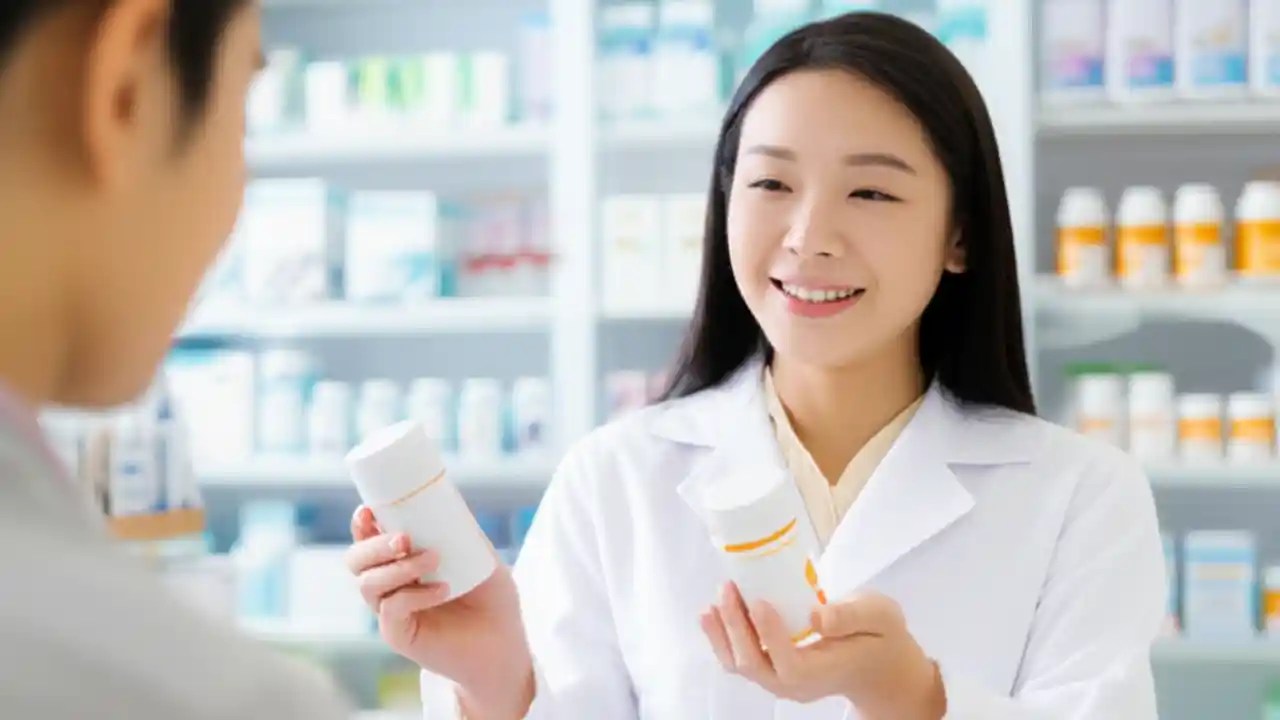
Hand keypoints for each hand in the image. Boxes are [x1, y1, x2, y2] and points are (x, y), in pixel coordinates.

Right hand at [346, 506, 533, 719]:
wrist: (505, 644)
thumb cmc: (493, 601)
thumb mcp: (481, 557)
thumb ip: (463, 533)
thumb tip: (448, 505)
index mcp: (403, 562)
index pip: (368, 538)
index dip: (362, 523)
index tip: (369, 510)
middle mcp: (390, 586)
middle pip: (356, 560)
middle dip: (374, 544)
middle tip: (404, 539)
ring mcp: (392, 612)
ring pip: (368, 583)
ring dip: (398, 567)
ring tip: (434, 559)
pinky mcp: (399, 635)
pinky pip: (391, 610)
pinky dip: (414, 595)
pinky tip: (442, 590)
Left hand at [700, 583, 944, 719]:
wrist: (879, 665)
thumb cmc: (881, 636)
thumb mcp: (881, 616)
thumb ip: (852, 616)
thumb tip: (816, 616)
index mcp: (827, 671)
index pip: (790, 663)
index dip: (769, 635)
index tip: (758, 601)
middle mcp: (798, 685)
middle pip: (756, 666)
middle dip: (736, 628)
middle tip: (728, 588)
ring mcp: (782, 682)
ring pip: (742, 666)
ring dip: (723, 634)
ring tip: (714, 601)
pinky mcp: (773, 671)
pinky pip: (741, 661)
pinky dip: (723, 639)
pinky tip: (714, 613)